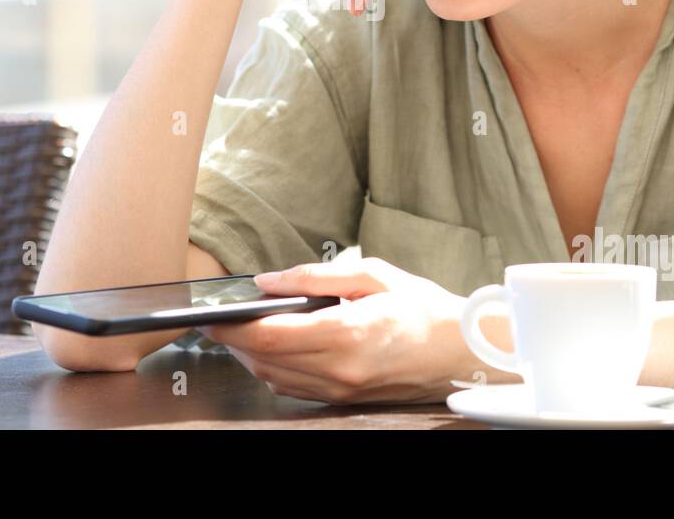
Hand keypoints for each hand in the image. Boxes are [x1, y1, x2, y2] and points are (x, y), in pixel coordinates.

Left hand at [197, 257, 478, 404]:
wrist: (460, 350)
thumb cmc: (423, 308)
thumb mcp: (372, 275)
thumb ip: (315, 276)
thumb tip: (269, 280)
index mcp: (346, 333)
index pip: (270, 336)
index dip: (233, 327)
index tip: (213, 314)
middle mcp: (339, 369)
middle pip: (264, 361)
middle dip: (233, 342)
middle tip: (219, 320)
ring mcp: (341, 390)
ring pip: (273, 379)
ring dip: (250, 357)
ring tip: (243, 331)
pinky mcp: (344, 399)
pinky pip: (294, 389)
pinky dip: (274, 370)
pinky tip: (275, 349)